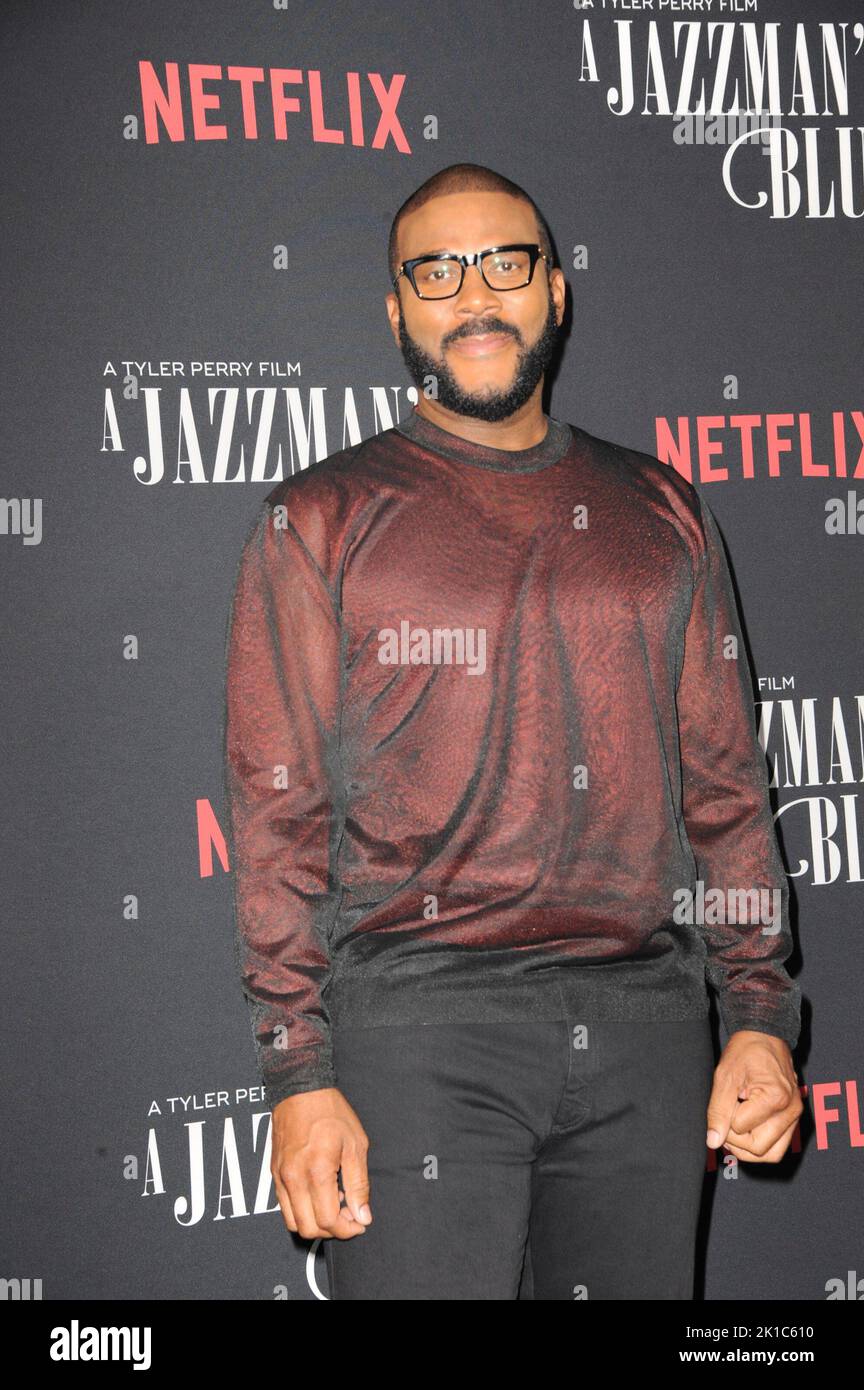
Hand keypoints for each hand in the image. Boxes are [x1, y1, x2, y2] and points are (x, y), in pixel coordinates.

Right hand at [270, 1087, 372, 1238]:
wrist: (300, 1089)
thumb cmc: (331, 1113)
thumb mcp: (355, 1144)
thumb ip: (358, 1184)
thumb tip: (362, 1216)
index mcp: (317, 1172)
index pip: (328, 1221)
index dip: (347, 1229)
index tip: (360, 1222)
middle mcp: (294, 1179)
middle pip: (309, 1229)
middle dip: (332, 1231)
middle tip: (348, 1215)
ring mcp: (280, 1177)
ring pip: (293, 1223)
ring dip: (315, 1224)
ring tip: (334, 1204)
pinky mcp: (274, 1173)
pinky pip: (284, 1207)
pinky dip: (301, 1212)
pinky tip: (318, 1195)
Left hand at [705, 1031, 802, 1162]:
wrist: (765, 1037)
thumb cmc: (746, 1051)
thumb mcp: (725, 1077)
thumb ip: (718, 1110)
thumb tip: (713, 1141)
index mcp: (775, 1097)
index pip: (741, 1129)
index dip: (725, 1120)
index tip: (725, 1103)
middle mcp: (790, 1110)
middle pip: (759, 1150)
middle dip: (736, 1141)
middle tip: (725, 1120)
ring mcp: (795, 1116)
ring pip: (772, 1154)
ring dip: (749, 1149)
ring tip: (734, 1129)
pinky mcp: (793, 1119)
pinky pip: (778, 1146)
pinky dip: (761, 1145)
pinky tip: (746, 1130)